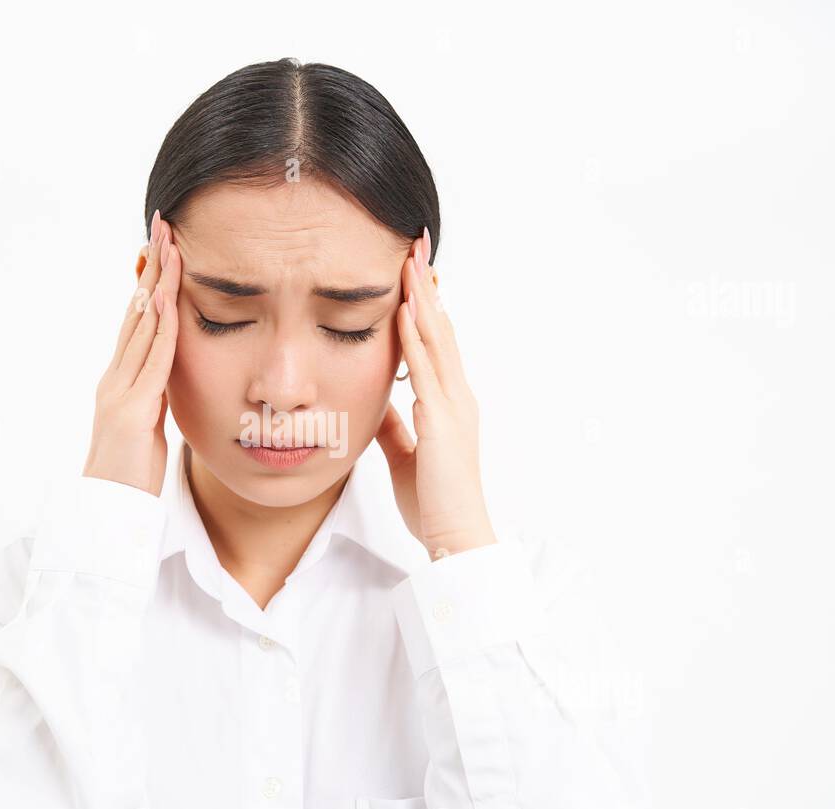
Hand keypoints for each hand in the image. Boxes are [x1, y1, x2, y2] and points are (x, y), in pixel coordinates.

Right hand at [82, 211, 180, 496]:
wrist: (105, 514)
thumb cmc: (129, 478)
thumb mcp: (146, 428)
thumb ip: (153, 400)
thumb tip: (166, 380)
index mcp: (121, 382)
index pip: (137, 322)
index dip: (149, 284)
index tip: (162, 249)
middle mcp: (116, 378)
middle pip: (136, 312)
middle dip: (151, 269)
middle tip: (162, 227)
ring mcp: (120, 391)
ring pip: (142, 327)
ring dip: (157, 285)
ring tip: (170, 246)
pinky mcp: (132, 410)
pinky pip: (152, 361)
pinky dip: (161, 327)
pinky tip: (169, 300)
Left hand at [375, 228, 495, 559]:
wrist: (455, 538)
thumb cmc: (433, 504)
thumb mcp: (406, 456)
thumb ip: (393, 427)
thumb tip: (377, 406)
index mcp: (450, 404)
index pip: (438, 342)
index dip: (426, 304)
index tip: (413, 271)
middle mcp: (458, 397)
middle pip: (442, 328)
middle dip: (428, 286)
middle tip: (417, 243)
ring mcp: (454, 406)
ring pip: (438, 340)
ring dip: (423, 298)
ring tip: (410, 259)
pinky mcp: (442, 422)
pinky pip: (426, 371)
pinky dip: (416, 338)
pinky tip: (405, 310)